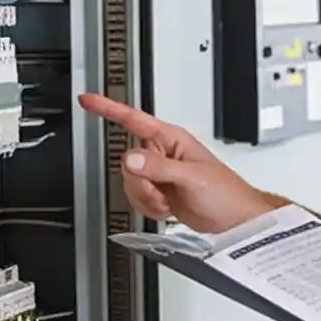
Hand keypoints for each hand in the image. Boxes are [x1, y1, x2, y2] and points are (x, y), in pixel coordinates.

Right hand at [77, 93, 274, 232]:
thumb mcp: (191, 177)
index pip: (133, 119)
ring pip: (129, 183)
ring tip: (168, 200)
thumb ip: (158, 168)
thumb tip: (131, 158)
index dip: (108, 108)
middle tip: (160, 190)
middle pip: (126, 161)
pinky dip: (149, 207)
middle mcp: (163, 154)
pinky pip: (137, 198)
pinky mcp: (158, 192)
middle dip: (139, 183)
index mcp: (171, 140)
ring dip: (146, 198)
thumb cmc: (225, 192)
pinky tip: (167, 208)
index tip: (87, 100)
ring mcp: (159, 174)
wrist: (233, 219)